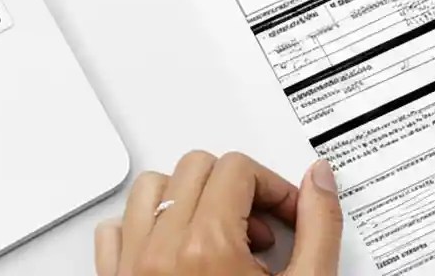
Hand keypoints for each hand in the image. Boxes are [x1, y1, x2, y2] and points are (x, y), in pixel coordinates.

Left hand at [94, 152, 342, 275]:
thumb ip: (320, 229)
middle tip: (259, 229)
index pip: (237, 168)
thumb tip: (319, 180)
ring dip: (188, 200)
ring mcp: (132, 268)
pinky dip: (143, 229)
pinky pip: (114, 232)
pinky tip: (176, 250)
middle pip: (196, 168)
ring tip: (219, 234)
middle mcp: (161, 253)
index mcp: (208, 247)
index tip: (287, 213)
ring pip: (151, 189)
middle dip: (235, 189)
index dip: (272, 185)